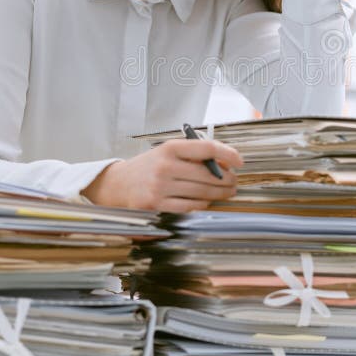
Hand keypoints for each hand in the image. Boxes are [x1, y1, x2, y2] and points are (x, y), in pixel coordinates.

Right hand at [81, 139, 242, 211]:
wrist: (116, 184)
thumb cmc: (148, 167)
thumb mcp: (166, 152)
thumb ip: (192, 155)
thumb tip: (225, 163)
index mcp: (170, 148)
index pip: (207, 148)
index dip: (228, 154)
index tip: (240, 161)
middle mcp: (165, 166)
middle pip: (208, 174)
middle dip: (227, 179)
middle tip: (235, 182)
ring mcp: (160, 187)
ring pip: (201, 193)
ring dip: (219, 194)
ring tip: (227, 192)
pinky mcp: (156, 206)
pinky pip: (189, 208)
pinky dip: (202, 205)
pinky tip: (207, 202)